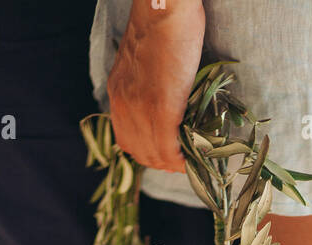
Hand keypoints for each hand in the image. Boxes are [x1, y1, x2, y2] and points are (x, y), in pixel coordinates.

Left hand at [107, 0, 205, 170]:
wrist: (165, 6)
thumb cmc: (161, 24)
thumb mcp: (143, 61)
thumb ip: (146, 84)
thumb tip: (167, 102)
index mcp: (118, 93)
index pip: (127, 139)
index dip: (149, 152)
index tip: (169, 152)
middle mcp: (123, 104)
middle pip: (139, 153)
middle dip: (162, 162)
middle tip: (184, 159)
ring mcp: (141, 108)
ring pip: (154, 155)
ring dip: (173, 163)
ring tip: (190, 157)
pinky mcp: (161, 108)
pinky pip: (168, 147)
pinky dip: (181, 158)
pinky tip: (194, 155)